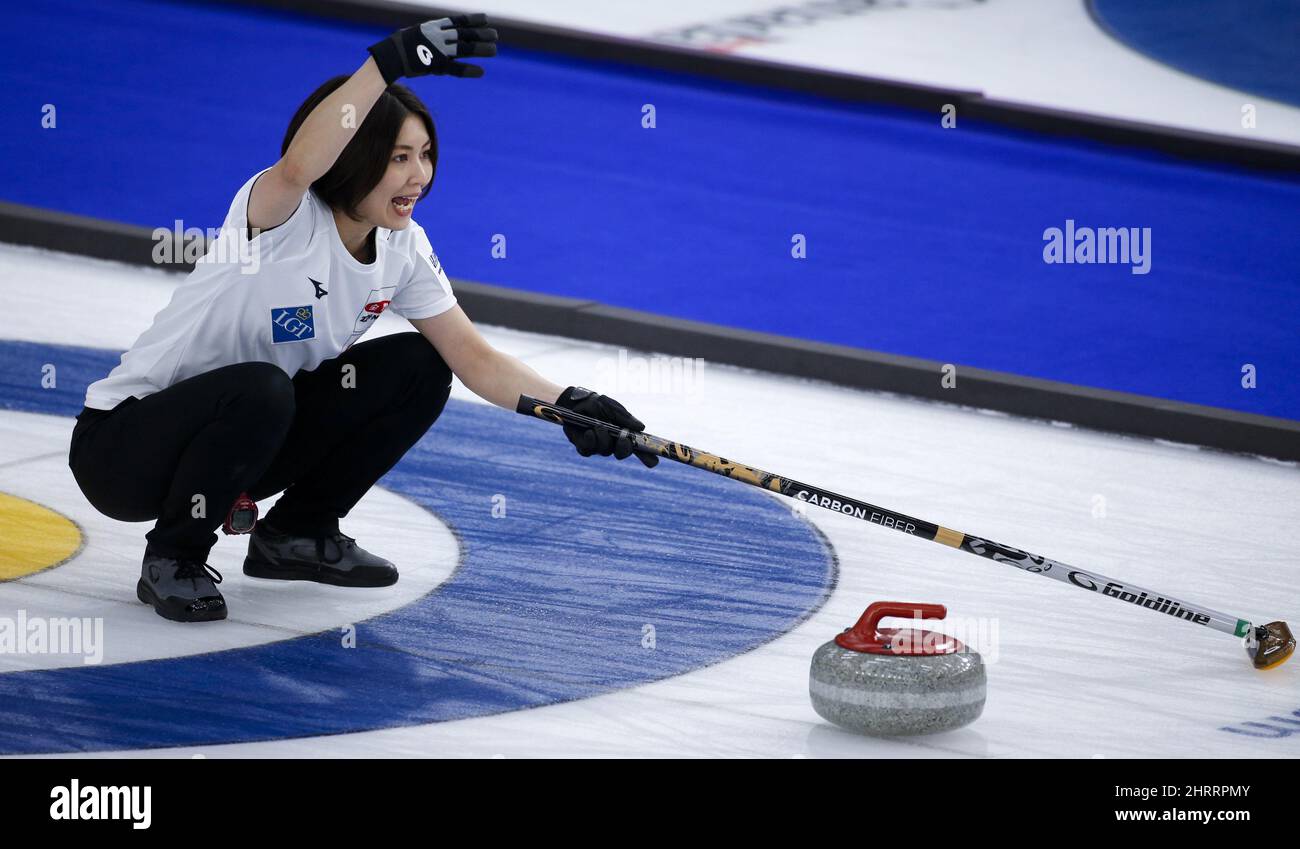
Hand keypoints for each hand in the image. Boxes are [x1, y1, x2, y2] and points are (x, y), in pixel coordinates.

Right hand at [368, 14, 498, 83]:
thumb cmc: (402, 44)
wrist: (390, 54)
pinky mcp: (435, 65)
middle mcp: (439, 36)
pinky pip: (454, 68)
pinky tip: (480, 72)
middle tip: (495, 35)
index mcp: (435, 27)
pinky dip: (468, 70)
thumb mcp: (419, 32)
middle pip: (464, 34)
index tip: (486, 19)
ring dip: (480, 49)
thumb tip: (441, 31)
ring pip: (464, 48)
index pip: (458, 22)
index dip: (473, 20)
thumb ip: (433, 32)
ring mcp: (438, 50)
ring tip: (494, 50)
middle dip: (481, 34)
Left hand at [555, 387, 657, 468]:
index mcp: (623, 433)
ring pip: (605, 451)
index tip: (655, 460)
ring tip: (598, 426)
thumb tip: (641, 428)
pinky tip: (588, 432)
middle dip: (624, 448)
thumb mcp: (612, 408)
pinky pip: (588, 451)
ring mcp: (598, 446)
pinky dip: (590, 441)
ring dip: (603, 439)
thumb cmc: (596, 404)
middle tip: (623, 439)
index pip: (638, 447)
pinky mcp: (584, 447)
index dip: (647, 456)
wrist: (574, 402)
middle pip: (623, 453)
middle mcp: (612, 442)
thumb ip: (625, 418)